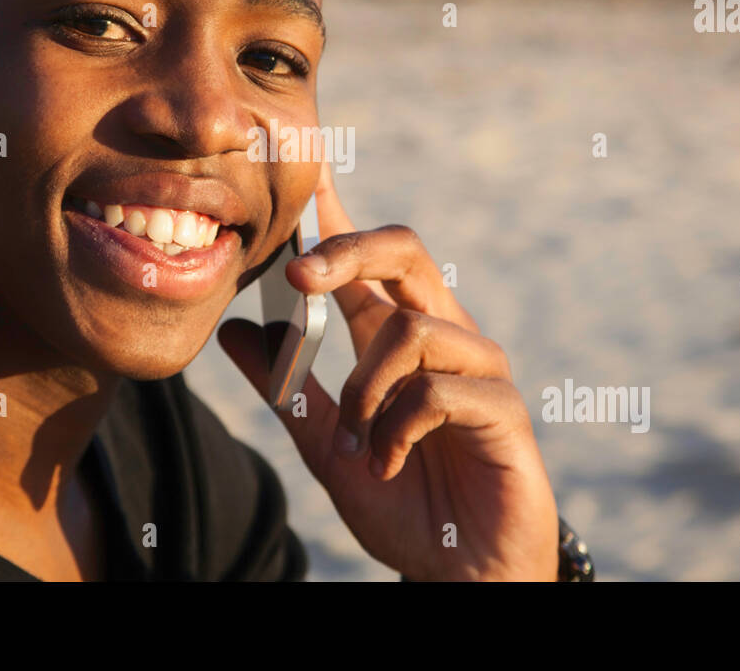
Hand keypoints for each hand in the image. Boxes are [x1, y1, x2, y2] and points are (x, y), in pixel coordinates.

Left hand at [218, 160, 559, 579]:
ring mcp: (478, 369)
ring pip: (410, 327)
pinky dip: (397, 428)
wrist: (462, 575)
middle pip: (404, 250)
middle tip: (297, 274)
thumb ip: (288, 387)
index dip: (338, 209)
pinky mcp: (504, 408)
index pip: (368, 257)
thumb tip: (235, 331)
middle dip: (346, 250)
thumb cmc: (403, 502)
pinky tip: (388, 462)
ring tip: (358, 439)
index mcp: (397, 336)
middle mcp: (442, 336)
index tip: (305, 165)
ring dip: (364, 387)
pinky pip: (438, 390)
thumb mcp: (327, 442)